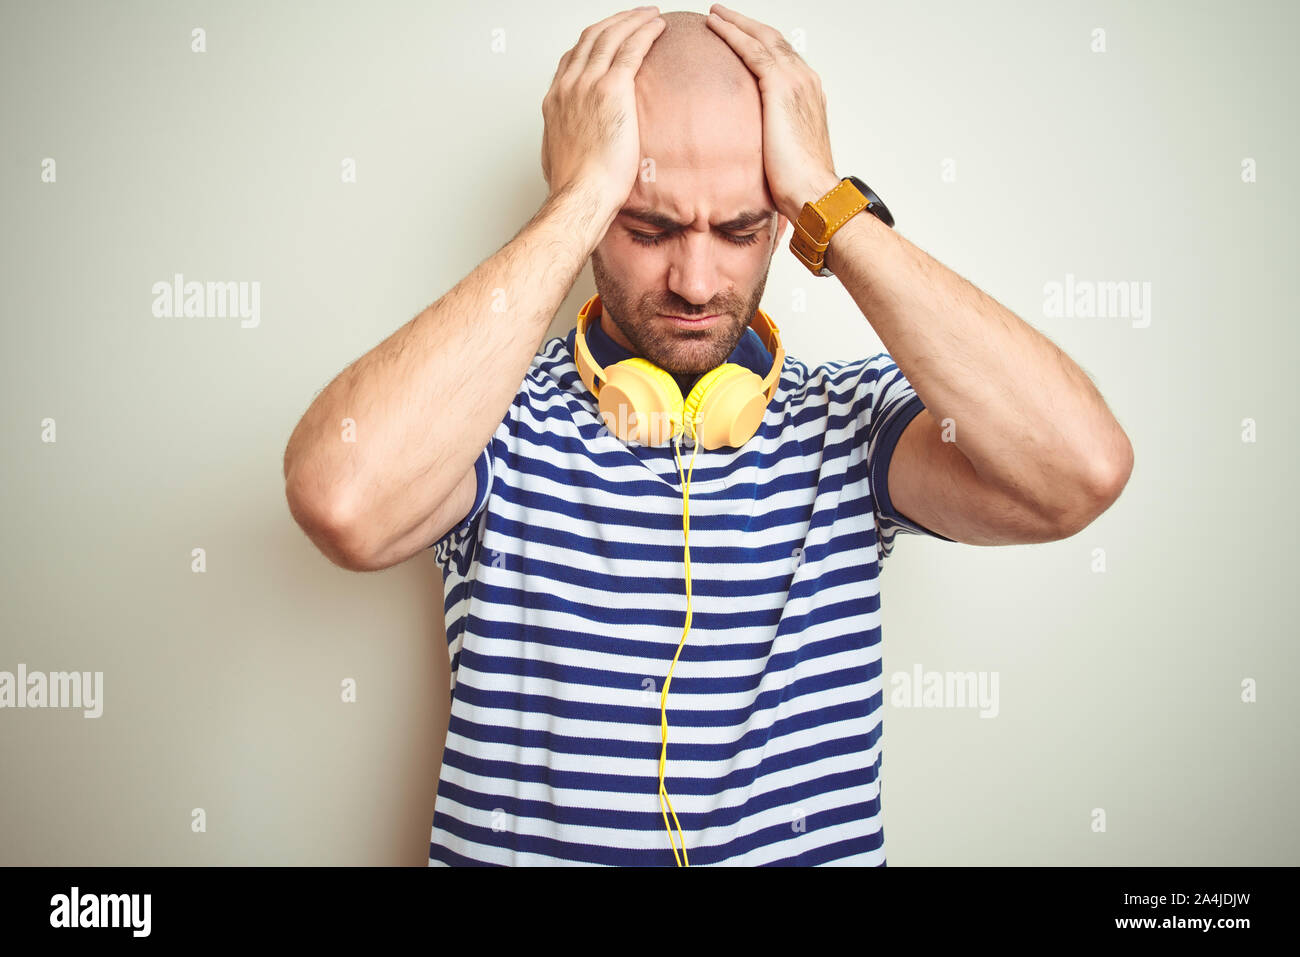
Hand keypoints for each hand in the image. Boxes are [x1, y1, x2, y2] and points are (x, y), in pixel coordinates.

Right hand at [540, 7, 666, 214]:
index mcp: (556, 100)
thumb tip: (575, 146)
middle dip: (615, 22)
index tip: (609, 38)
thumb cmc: (578, 187)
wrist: (582, 194)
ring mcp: (587, 83)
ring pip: (611, 36)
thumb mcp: (560, 158)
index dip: (593, 42)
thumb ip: (566, 141)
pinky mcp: (611, 88)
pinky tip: (658, 26)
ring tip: (650, 15)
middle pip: (591, 38)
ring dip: (633, 20)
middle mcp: (568, 85)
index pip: (573, 57)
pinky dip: (645, 32)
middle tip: (634, 16)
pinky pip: (632, 48)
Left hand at [704, 3, 839, 220]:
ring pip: (762, 38)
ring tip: (715, 14)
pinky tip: (716, 26)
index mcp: (809, 94)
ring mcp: (795, 80)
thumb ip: (773, 137)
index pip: (782, 57)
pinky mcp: (780, 86)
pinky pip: (752, 50)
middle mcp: (805, 80)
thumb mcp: (785, 152)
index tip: (742, 37)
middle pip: (773, 40)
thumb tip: (754, 147)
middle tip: (724, 15)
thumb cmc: (799, 184)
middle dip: (748, 25)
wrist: (813, 192)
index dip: (761, 43)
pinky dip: (733, 33)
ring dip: (737, 22)